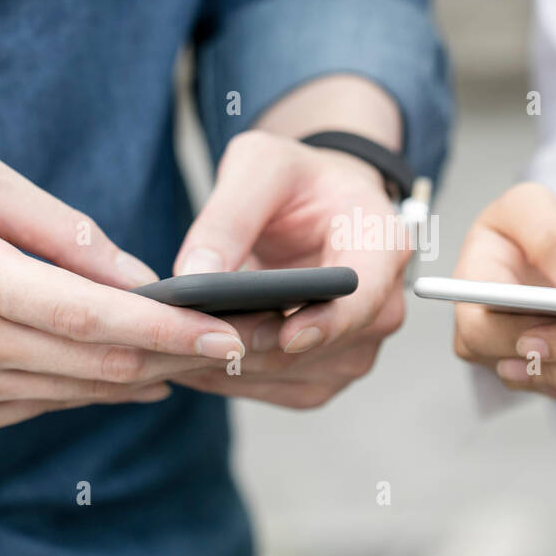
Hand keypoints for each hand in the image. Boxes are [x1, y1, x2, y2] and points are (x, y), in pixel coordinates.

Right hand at [0, 153, 245, 436]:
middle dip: (175, 356)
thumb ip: (61, 230)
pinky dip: (89, 387)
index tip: (229, 335)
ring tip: (189, 352)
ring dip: (140, 375)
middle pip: (98, 365)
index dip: (171, 331)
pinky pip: (39, 404)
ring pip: (77, 393)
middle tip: (229, 341)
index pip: (95, 318)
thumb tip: (137, 275)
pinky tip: (124, 369)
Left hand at [168, 128, 410, 407]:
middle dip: (252, 343)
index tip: (286, 335)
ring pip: (293, 375)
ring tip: (174, 347)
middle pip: (321, 346)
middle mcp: (380, 306)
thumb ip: (229, 216)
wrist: (317, 206)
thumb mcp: (262, 166)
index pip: (364, 297)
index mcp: (381, 246)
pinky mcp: (327, 371)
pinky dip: (234, 379)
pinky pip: (278, 389)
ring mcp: (357, 346)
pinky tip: (193, 359)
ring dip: (235, 366)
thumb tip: (192, 277)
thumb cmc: (299, 180)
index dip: (328, 322)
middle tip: (187, 336)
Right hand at [450, 183, 555, 380]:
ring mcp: (507, 357)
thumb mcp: (530, 206)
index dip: (527, 332)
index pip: (483, 332)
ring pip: (547, 378)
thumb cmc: (523, 222)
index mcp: (467, 294)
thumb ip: (552, 237)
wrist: (538, 242)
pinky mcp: (539, 369)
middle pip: (517, 363)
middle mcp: (480, 335)